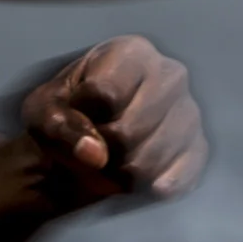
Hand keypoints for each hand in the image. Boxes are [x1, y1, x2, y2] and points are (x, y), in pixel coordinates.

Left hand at [22, 36, 207, 200]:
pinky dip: (145, 189)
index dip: (81, 115)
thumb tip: (95, 155)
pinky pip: (173, 182)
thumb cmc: (65, 117)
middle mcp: (170, 75)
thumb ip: (60, 127)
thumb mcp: (43, 113)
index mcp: (131, 52)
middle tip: (95, 144)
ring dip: (118, 174)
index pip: (104, 94)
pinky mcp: (199, 150)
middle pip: (127, 132)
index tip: (77, 112)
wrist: (84, 147)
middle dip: (99, 149)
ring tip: (112, 160)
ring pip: (147, 162)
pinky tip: (136, 179)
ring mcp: (190, 114)